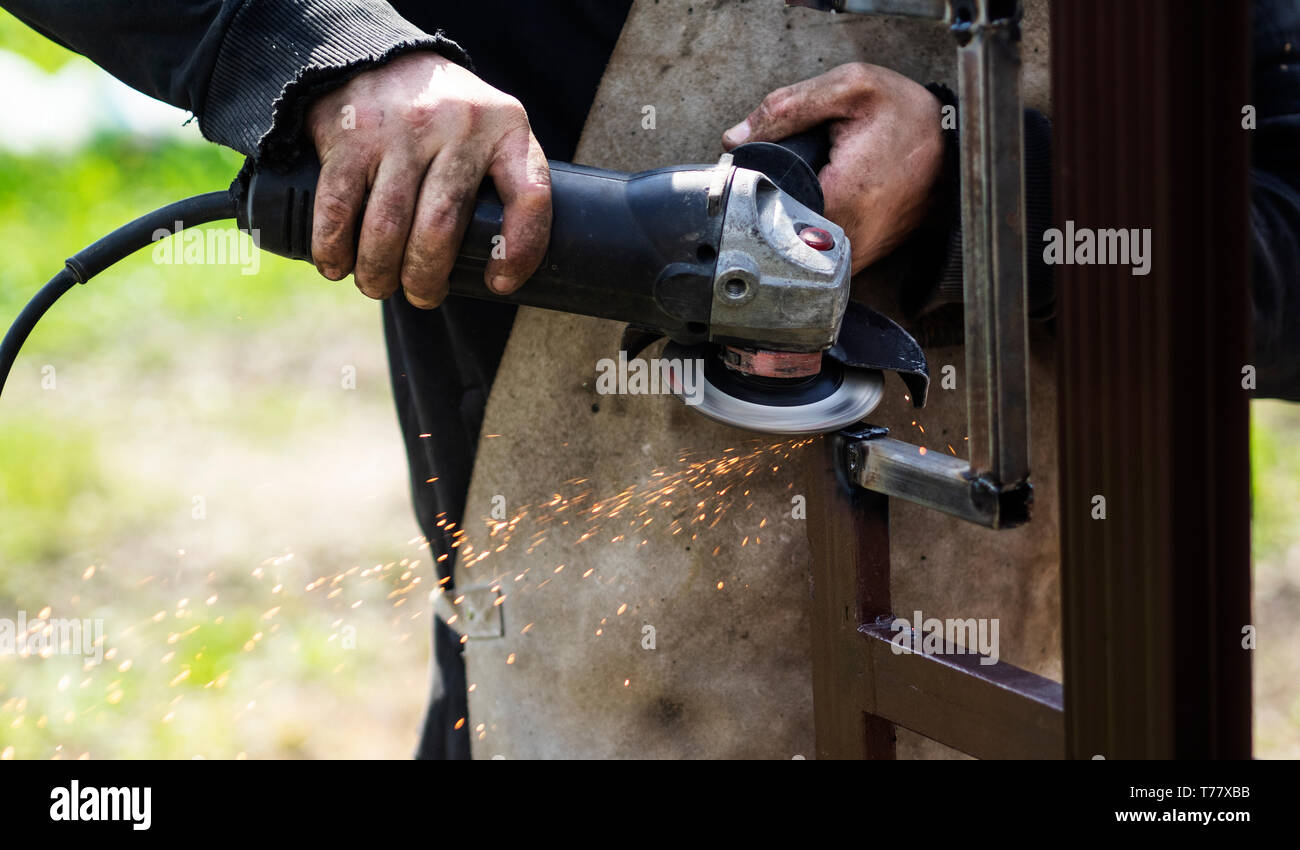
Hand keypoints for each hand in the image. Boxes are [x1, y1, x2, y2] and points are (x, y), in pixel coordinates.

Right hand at [305, 52, 550, 307]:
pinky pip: (338, 207)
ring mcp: (400, 128)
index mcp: (506, 129)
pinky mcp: (349, 134)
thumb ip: (501, 181)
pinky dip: (333, 248)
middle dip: (426, 278)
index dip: (520, 251)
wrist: (377, 54)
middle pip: (441, 226)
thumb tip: (499, 270)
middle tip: (421, 296)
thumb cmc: (445, 118)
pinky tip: (336, 266)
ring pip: (387, 226)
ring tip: (378, 286)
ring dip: (378, 272)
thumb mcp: (490, 132)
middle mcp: (457, 124)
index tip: (499, 283)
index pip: (530, 196)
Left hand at [722, 63, 944, 272]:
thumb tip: (736, 138)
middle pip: (782, 238)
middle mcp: (855, 236)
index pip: (770, 216)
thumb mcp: (850, 88)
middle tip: (775, 181)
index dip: (754, 197)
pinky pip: (825, 253)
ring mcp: (864, 252)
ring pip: (802, 252)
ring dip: (790, 226)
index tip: (751, 179)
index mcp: (845, 198)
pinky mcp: (869, 255)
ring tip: (797, 193)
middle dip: (769, 211)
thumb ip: (787, 108)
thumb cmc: (909, 114)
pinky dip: (813, 233)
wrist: (958, 139)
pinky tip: (818, 207)